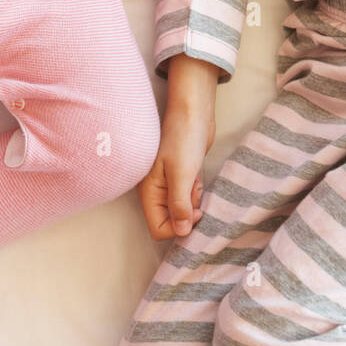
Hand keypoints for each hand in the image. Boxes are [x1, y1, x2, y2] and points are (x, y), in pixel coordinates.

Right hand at [138, 57, 218, 240]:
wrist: (193, 113)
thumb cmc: (183, 138)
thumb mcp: (181, 174)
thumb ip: (179, 204)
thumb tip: (181, 233)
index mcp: (148, 191)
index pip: (158, 228)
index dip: (177, 226)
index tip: (193, 211)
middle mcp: (155, 191)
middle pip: (170, 221)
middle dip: (186, 213)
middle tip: (195, 192)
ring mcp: (167, 185)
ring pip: (181, 210)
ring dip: (193, 201)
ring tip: (195, 180)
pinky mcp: (180, 178)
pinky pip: (188, 197)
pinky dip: (195, 192)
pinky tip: (197, 176)